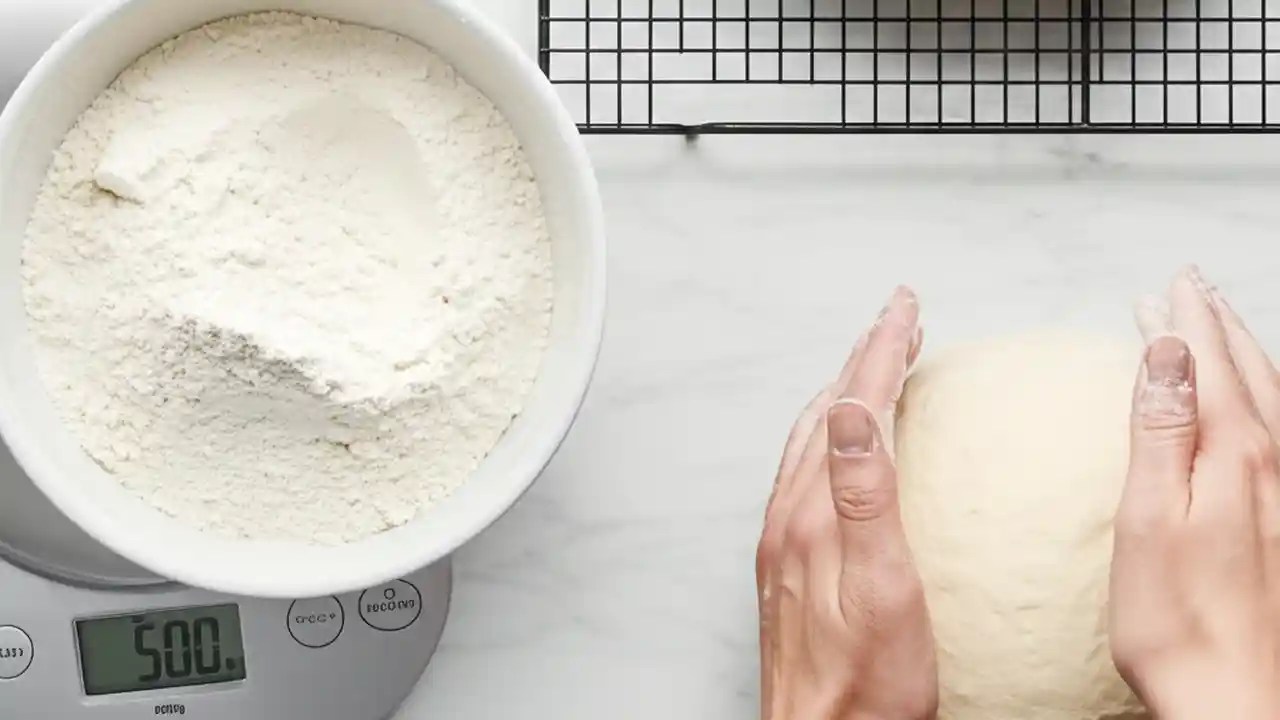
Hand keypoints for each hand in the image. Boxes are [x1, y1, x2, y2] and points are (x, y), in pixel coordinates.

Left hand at [757, 287, 935, 719]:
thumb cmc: (866, 689)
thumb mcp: (882, 591)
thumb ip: (865, 498)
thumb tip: (848, 410)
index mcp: (815, 515)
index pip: (853, 410)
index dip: (881, 351)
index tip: (906, 307)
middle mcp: (790, 519)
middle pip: (827, 414)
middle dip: (863, 358)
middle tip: (897, 318)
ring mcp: (784, 542)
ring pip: (812, 441)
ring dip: (844, 392)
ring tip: (873, 364)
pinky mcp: (789, 565)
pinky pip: (806, 474)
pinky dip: (831, 437)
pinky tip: (843, 447)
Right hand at [1111, 267, 1279, 719]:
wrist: (1236, 699)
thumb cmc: (1176, 621)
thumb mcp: (1149, 518)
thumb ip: (1160, 430)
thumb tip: (1164, 352)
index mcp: (1234, 456)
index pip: (1208, 364)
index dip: (1184, 321)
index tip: (1166, 285)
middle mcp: (1273, 465)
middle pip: (1247, 372)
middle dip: (1216, 324)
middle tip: (1190, 286)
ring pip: (1271, 399)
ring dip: (1242, 353)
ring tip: (1218, 325)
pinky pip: (1279, 433)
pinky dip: (1261, 398)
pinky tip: (1254, 403)